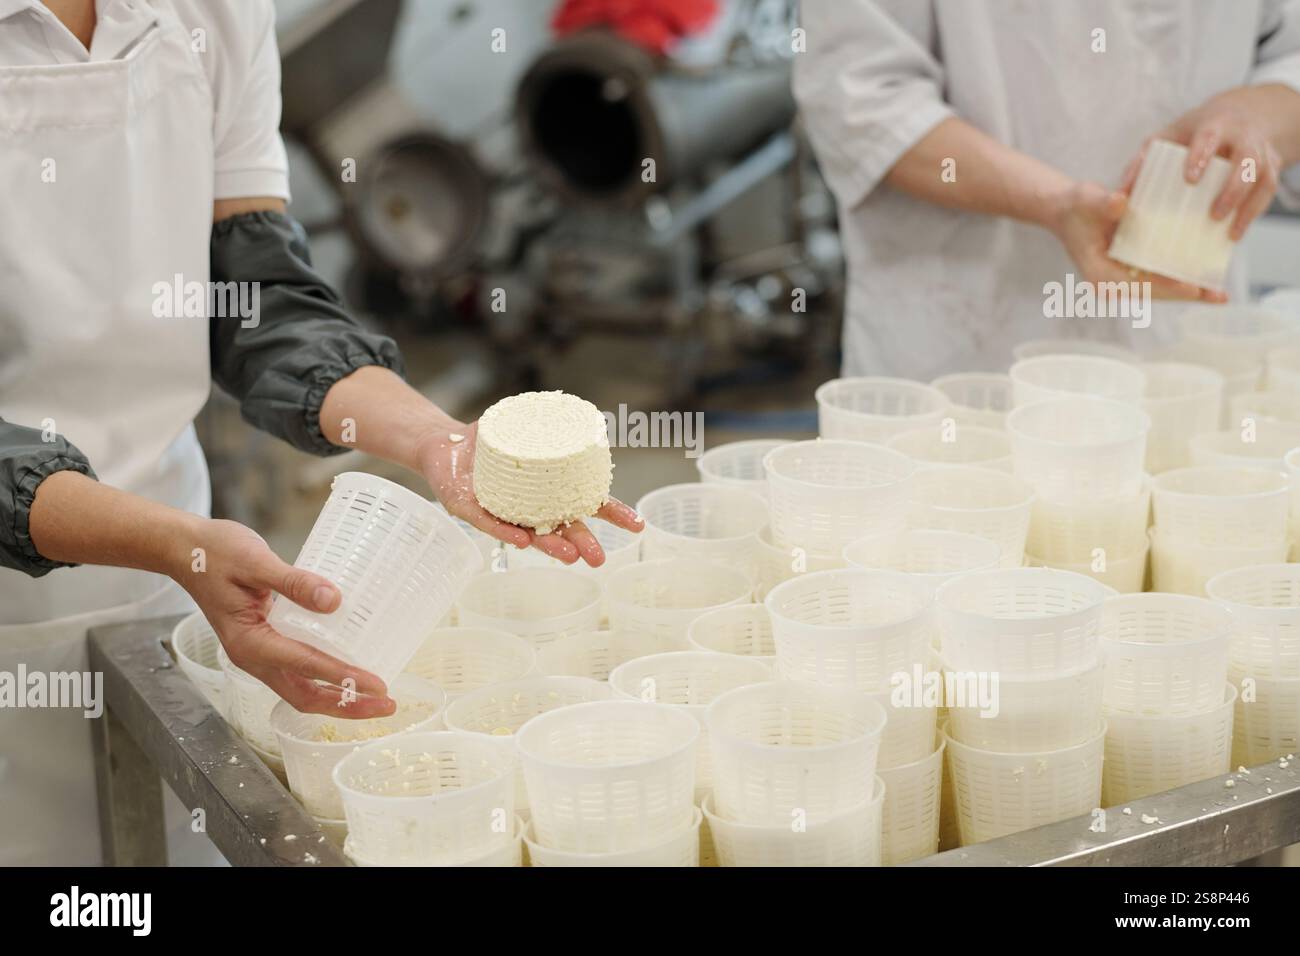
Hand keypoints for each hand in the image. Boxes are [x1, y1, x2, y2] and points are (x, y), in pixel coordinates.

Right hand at [174, 517, 394, 717]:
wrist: (186, 552)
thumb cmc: (216, 554)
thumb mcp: (255, 561)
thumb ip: (293, 582)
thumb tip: (333, 600)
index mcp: (250, 641)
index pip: (306, 666)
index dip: (344, 679)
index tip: (378, 686)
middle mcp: (253, 657)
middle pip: (305, 697)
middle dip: (347, 706)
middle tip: (387, 706)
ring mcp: (258, 656)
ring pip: (302, 692)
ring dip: (338, 701)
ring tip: (375, 701)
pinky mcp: (265, 646)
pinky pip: (298, 674)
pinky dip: (326, 683)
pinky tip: (349, 676)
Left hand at [415, 421, 643, 566]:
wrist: (444, 445)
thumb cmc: (488, 440)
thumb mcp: (523, 425)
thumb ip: (548, 420)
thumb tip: (581, 412)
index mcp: (548, 490)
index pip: (586, 504)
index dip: (612, 515)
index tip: (638, 525)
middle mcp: (529, 507)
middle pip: (562, 528)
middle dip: (582, 544)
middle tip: (599, 558)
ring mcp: (503, 512)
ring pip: (530, 533)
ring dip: (550, 546)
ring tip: (569, 556)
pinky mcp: (472, 511)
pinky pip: (491, 523)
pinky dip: (506, 532)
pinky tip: (521, 541)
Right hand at [1044, 180, 1221, 301]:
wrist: (1068, 210)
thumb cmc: (1076, 206)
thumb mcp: (1086, 200)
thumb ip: (1103, 203)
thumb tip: (1120, 202)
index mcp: (1099, 273)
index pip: (1138, 285)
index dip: (1166, 286)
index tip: (1192, 287)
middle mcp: (1111, 283)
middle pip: (1154, 293)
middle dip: (1186, 294)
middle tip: (1219, 296)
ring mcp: (1121, 280)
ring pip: (1160, 290)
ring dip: (1189, 290)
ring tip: (1219, 293)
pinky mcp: (1131, 272)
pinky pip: (1159, 279)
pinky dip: (1180, 278)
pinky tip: (1204, 278)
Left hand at [1124, 88, 1283, 241]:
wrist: (1238, 117)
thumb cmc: (1193, 133)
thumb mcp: (1165, 137)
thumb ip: (1142, 161)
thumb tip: (1120, 194)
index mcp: (1214, 125)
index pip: (1210, 137)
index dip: (1202, 156)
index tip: (1190, 179)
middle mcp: (1243, 136)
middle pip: (1247, 160)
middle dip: (1233, 188)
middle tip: (1214, 214)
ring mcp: (1262, 151)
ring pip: (1264, 178)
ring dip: (1248, 206)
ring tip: (1229, 232)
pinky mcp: (1271, 167)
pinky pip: (1268, 191)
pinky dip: (1254, 213)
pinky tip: (1236, 233)